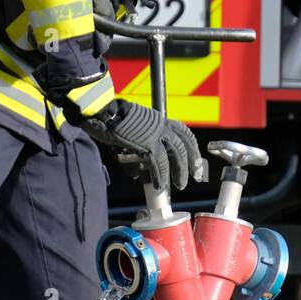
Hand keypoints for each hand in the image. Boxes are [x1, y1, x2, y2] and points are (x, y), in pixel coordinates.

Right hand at [79, 99, 204, 190]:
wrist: (104, 113)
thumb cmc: (114, 120)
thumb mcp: (135, 128)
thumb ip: (143, 144)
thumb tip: (139, 169)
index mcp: (160, 120)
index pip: (184, 133)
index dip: (192, 148)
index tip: (196, 160)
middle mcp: (161, 126)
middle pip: (183, 146)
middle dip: (191, 163)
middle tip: (194, 176)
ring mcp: (155, 134)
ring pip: (175, 155)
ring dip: (179, 172)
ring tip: (180, 185)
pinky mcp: (147, 144)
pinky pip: (158, 164)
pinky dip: (160, 176)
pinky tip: (159, 185)